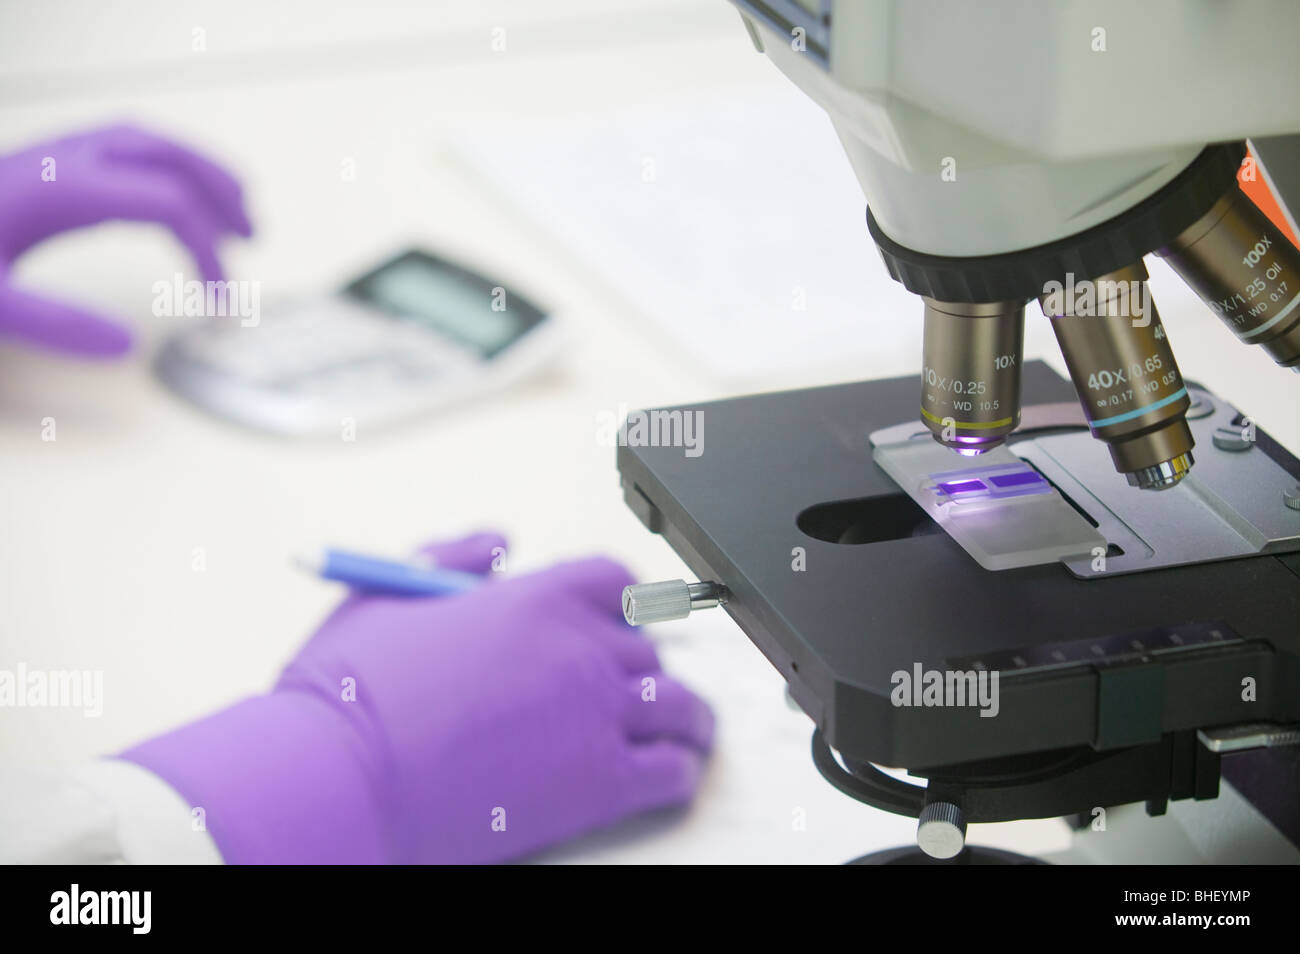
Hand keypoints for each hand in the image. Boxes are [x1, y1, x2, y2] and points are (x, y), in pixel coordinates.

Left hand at [0, 124, 250, 355]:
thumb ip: (54, 324)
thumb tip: (128, 346)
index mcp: (64, 188)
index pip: (169, 204)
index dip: (206, 251)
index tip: (219, 301)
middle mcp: (68, 157)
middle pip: (170, 156)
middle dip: (222, 195)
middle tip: (252, 237)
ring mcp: (58, 151)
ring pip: (151, 144)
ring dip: (201, 173)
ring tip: (230, 213)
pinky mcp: (50, 158)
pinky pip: (127, 148)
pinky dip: (168, 168)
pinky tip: (174, 198)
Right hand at [121, 533, 713, 863]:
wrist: (338, 777)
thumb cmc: (349, 690)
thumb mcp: (386, 592)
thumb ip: (450, 555)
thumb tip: (499, 540)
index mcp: (534, 597)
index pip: (615, 582)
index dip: (626, 601)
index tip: (626, 620)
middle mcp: (578, 648)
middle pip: (648, 646)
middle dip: (644, 665)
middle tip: (634, 688)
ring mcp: (595, 714)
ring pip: (679, 706)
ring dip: (685, 718)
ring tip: (686, 732)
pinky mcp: (597, 783)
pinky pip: (671, 771)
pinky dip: (679, 772)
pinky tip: (671, 776)